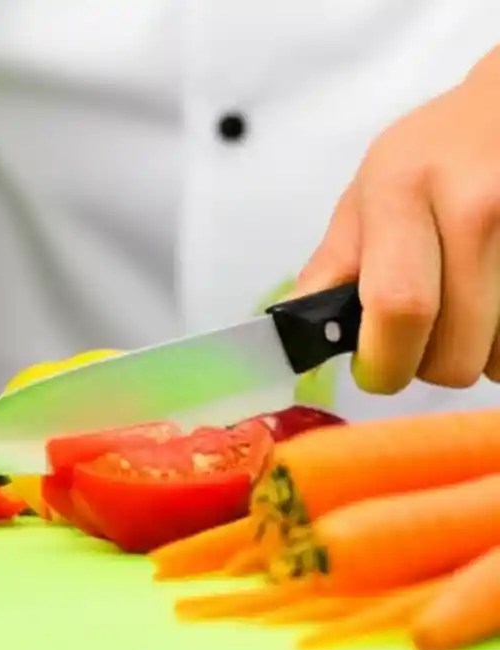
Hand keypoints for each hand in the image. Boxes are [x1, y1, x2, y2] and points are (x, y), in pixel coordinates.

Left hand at [295, 49, 499, 393]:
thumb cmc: (434, 153)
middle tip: (424, 336)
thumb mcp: (369, 192)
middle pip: (456, 352)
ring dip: (481, 353)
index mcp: (403, 194)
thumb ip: (335, 265)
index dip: (386, 362)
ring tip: (468, 306)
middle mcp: (477, 208)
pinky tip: (496, 300)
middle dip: (431, 365)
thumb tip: (294, 335)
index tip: (377, 371)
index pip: (399, 306)